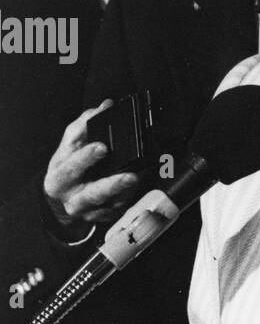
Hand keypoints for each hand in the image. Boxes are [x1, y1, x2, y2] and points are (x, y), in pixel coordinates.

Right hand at [42, 101, 141, 233]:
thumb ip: (85, 124)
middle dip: (110, 183)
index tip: (103, 146)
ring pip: (109, 206)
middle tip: (129, 174)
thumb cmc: (67, 167)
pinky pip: (116, 208)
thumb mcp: (69, 145)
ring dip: (124, 193)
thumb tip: (105, 106)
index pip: (71, 165)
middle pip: (91, 192)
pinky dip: (128, 197)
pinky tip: (135, 187)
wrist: (63, 195)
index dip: (86, 157)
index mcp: (59, 175)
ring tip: (136, 179)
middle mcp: (72, 196)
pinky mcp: (100, 216)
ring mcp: (87, 210)